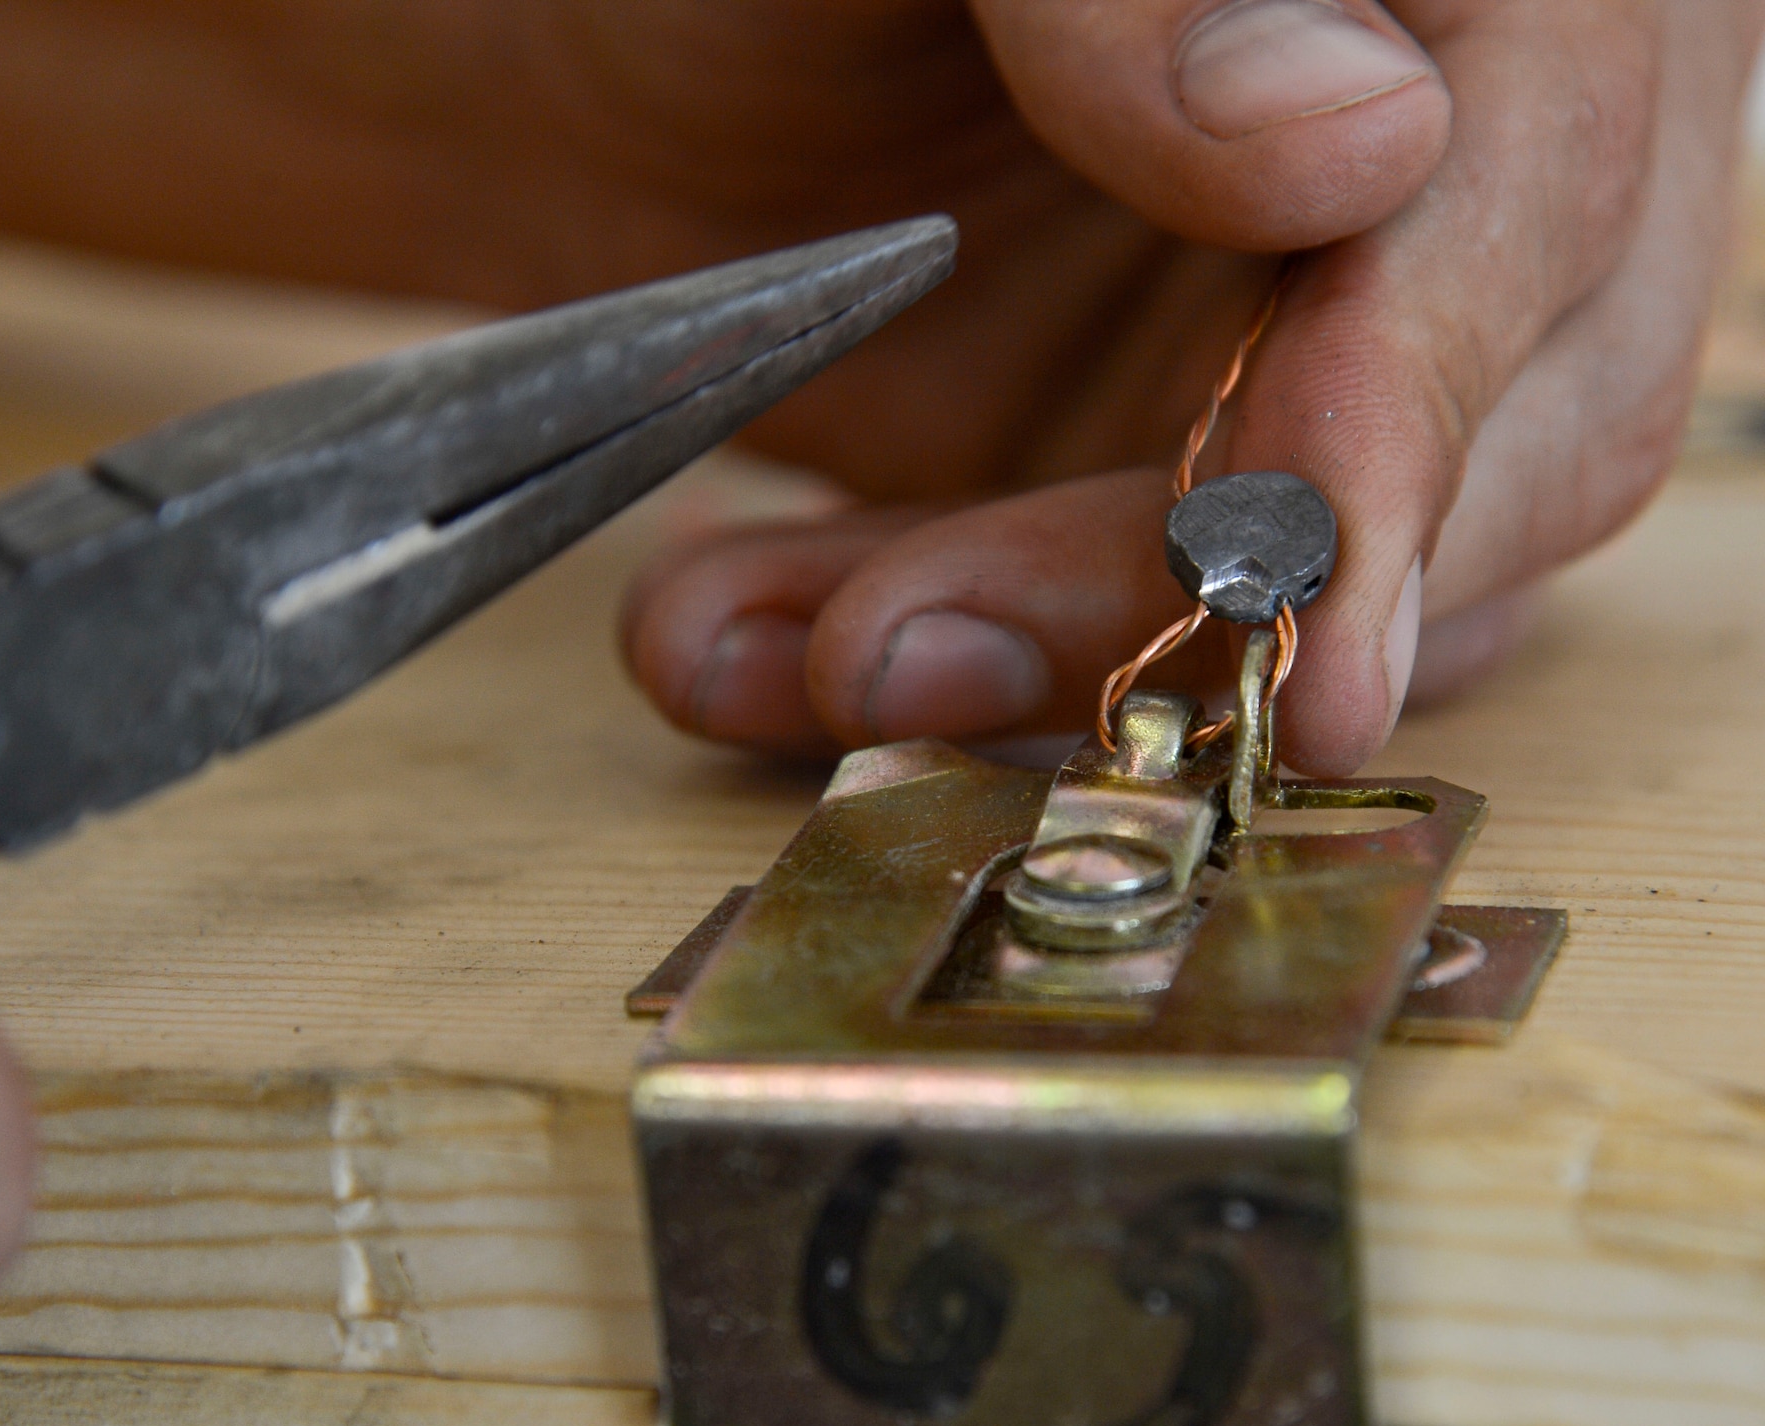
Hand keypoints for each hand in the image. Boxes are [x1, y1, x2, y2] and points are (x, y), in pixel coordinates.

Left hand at [0, 2, 1752, 775]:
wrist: (575, 36)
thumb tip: (1369, 139)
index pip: (1536, 195)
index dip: (1417, 409)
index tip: (1285, 596)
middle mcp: (1432, 154)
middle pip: (1481, 446)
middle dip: (1195, 593)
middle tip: (922, 652)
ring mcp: (1299, 336)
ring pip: (1320, 589)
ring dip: (1046, 662)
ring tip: (788, 644)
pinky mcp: (1161, 473)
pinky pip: (1149, 633)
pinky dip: (960, 674)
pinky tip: (768, 641)